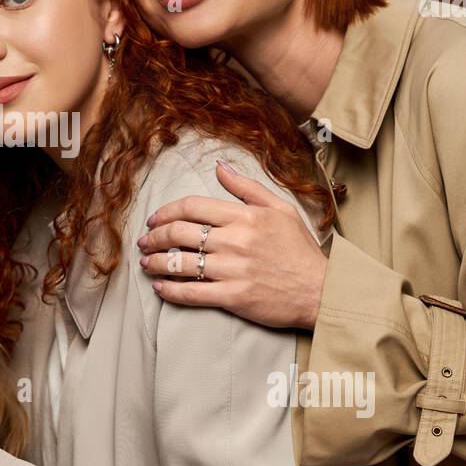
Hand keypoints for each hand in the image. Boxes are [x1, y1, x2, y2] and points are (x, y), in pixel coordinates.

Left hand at [135, 160, 328, 329]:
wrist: (321, 291)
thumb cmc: (301, 250)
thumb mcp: (280, 209)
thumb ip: (247, 188)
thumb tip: (220, 167)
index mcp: (244, 216)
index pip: (191, 207)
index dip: (165, 212)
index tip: (153, 219)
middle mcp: (235, 240)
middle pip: (178, 233)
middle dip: (153, 237)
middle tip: (144, 242)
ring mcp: (233, 270)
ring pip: (180, 263)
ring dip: (155, 263)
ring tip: (146, 263)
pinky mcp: (233, 297)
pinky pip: (191, 293)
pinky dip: (170, 291)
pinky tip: (160, 289)